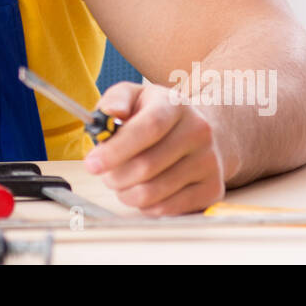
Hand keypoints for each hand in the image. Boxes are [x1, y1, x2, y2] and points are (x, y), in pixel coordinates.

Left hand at [83, 80, 227, 214]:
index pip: (149, 128)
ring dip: (126, 193)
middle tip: (105, 173)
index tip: (92, 164)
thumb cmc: (156, 114)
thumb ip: (116, 100)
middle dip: (115, 176)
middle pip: (147, 166)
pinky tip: (142, 191)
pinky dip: (145, 206)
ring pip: (154, 192)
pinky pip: (167, 209)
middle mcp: (198, 132)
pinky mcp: (213, 190)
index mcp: (176, 105)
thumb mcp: (135, 96)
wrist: (200, 131)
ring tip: (122, 182)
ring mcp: (209, 162)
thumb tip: (109, 114)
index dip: (117, 149)